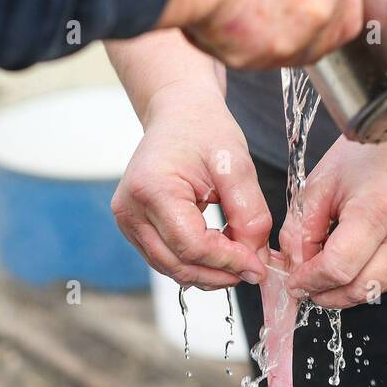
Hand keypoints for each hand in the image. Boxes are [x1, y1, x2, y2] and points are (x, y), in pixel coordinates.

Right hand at [111, 83, 270, 287]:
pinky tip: (221, 251)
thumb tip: (255, 258)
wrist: (178, 113)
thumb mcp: (237, 164)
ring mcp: (128, 222)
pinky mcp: (134, 228)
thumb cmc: (203, 129)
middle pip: (179, 264)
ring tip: (240, 258)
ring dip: (209, 272)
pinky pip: (167, 259)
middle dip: (220, 272)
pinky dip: (197, 263)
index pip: (192, 246)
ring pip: (172, 268)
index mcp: (152, 190)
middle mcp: (130, 210)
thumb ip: (249, 213)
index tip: (258, 266)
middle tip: (254, 269)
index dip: (228, 261)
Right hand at [159, 0, 363, 69]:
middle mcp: (322, 10)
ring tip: (245, 14)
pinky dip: (242, 48)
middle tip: (276, 18)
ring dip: (274, 43)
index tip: (311, 10)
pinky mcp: (259, 61)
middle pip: (327, 41)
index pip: (351, 10)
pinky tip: (224, 22)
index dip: (330, 14)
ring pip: (291, 56)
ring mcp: (293, 40)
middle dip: (306, 35)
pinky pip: (255, 62)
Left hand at [280, 127, 386, 307]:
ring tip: (329, 271)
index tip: (295, 283)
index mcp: (377, 211)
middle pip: (359, 289)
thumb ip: (301, 229)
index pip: (338, 268)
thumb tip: (296, 268)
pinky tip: (356, 260)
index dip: (310, 281)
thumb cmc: (368, 154)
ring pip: (376, 289)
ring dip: (347, 289)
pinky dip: (368, 277)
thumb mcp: (322, 182)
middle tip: (308, 287)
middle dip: (328, 294)